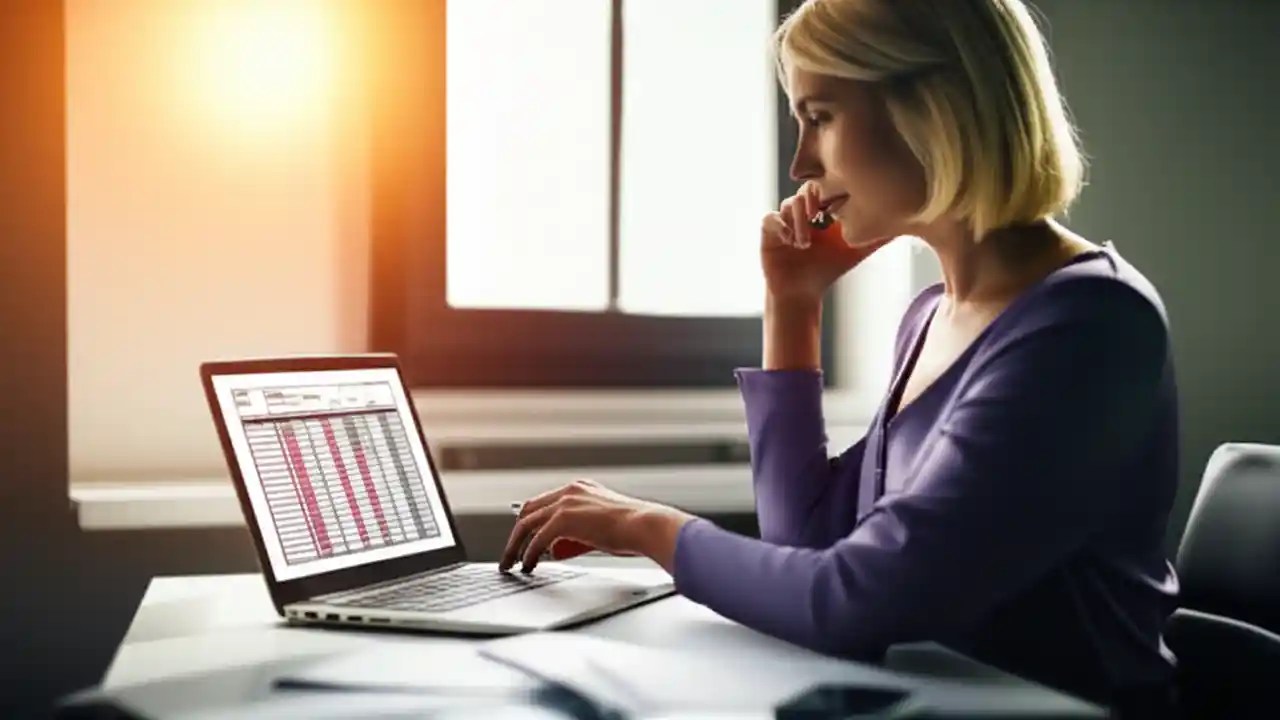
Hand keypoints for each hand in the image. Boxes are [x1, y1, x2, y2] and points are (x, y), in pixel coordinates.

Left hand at [499, 479, 693, 574]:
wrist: (645, 526)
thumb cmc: (633, 529)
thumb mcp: (604, 523)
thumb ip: (585, 530)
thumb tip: (571, 545)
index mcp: (580, 488)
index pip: (545, 502)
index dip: (531, 521)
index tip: (524, 537)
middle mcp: (569, 491)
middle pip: (529, 509)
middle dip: (517, 533)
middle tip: (512, 551)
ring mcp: (565, 503)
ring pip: (527, 523)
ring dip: (516, 545)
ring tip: (512, 562)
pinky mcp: (563, 519)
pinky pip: (537, 539)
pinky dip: (528, 554)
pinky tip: (528, 565)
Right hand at [761, 181, 890, 304]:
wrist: (802, 293)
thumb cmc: (828, 269)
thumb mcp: (857, 249)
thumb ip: (878, 235)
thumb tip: (905, 223)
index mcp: (822, 209)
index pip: (826, 186)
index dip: (832, 192)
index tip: (839, 211)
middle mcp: (802, 211)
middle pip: (806, 189)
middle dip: (814, 201)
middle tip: (820, 217)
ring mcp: (784, 219)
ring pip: (789, 204)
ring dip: (799, 221)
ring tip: (805, 244)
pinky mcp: (769, 232)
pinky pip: (770, 218)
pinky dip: (782, 227)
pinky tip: (792, 243)